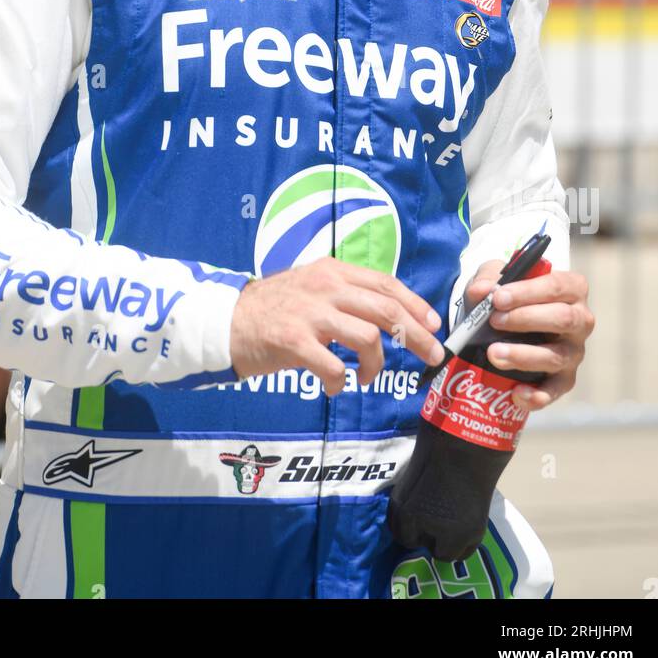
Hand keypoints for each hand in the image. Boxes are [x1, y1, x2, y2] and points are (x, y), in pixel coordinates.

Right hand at [230, 258, 445, 396]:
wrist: (224, 321)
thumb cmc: (271, 308)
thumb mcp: (310, 286)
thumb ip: (343, 293)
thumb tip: (386, 313)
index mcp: (331, 271)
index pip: (385, 284)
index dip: (415, 304)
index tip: (433, 324)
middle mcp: (325, 287)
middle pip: (386, 310)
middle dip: (416, 335)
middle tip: (431, 356)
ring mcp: (310, 314)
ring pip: (368, 339)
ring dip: (376, 366)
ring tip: (366, 378)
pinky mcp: (294, 342)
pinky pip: (334, 367)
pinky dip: (341, 382)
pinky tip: (334, 386)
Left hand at [464, 259, 594, 411]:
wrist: (506, 325)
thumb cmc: (509, 296)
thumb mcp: (496, 280)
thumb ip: (487, 280)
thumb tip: (481, 291)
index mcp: (571, 289)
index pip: (557, 286)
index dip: (527, 292)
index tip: (498, 298)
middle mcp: (580, 321)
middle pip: (563, 319)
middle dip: (525, 319)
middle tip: (494, 321)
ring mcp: (574, 352)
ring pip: (556, 356)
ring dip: (523, 356)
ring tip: (493, 354)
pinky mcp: (565, 379)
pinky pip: (555, 391)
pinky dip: (536, 395)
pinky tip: (515, 392)